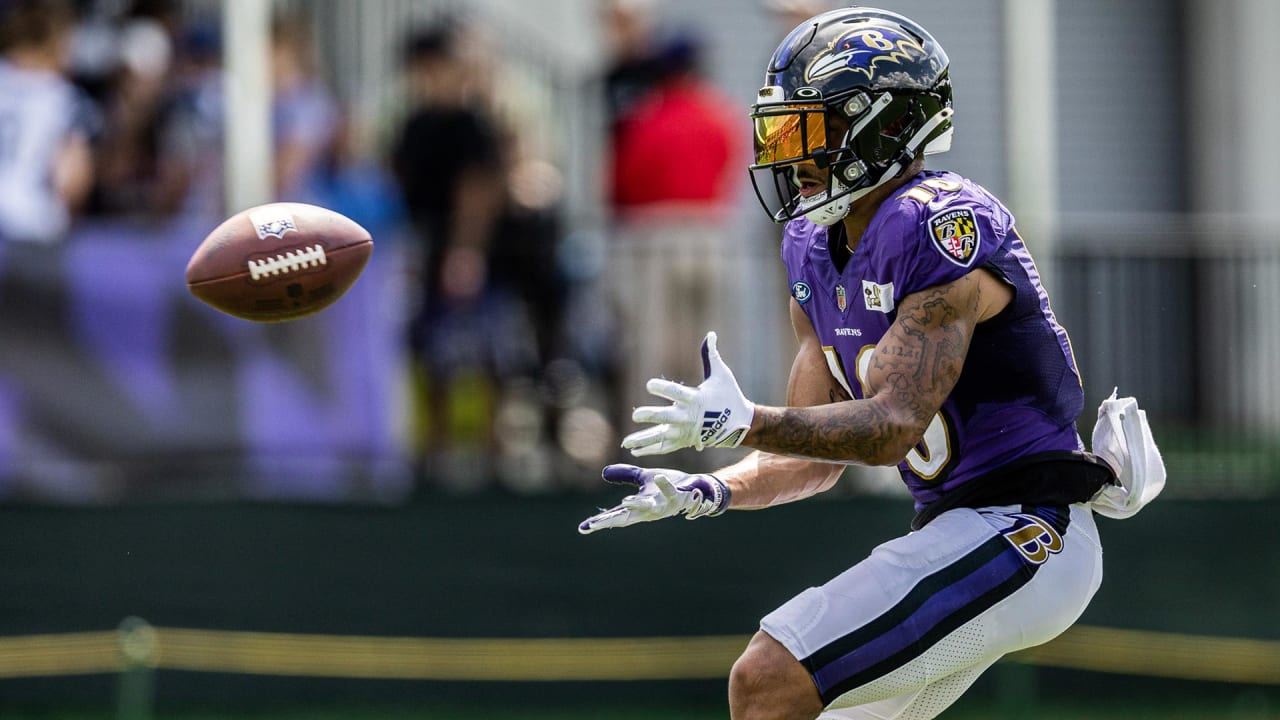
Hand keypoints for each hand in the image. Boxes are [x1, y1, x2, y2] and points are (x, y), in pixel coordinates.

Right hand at [578, 464, 730, 534]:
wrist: (697, 488)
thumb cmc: (669, 485)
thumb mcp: (644, 478)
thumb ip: (625, 476)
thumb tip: (604, 473)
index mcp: (639, 507)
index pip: (615, 515)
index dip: (600, 522)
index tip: (583, 528)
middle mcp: (650, 510)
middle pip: (627, 517)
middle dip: (610, 521)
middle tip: (594, 525)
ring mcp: (664, 506)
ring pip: (650, 508)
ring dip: (638, 505)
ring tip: (625, 501)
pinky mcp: (678, 497)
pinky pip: (670, 491)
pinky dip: (664, 485)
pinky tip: (658, 477)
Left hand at [622, 332, 753, 455]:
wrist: (740, 423)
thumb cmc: (729, 396)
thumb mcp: (722, 374)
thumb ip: (711, 356)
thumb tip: (710, 334)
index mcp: (696, 398)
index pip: (676, 393)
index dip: (662, 389)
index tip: (649, 385)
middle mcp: (689, 416)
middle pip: (666, 417)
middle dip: (651, 416)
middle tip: (636, 415)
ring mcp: (686, 431)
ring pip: (661, 436)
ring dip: (643, 439)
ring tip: (626, 442)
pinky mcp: (685, 440)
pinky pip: (665, 447)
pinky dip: (650, 449)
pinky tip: (635, 450)